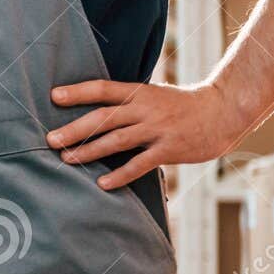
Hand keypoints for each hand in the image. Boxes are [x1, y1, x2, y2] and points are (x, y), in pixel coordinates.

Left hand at [46, 80, 245, 189]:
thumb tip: (93, 107)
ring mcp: (157, 129)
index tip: (53, 96)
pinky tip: (103, 184)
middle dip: (74, 129)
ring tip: (67, 159)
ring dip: (90, 151)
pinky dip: (121, 175)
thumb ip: (127, 101)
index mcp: (139, 92)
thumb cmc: (182, 105)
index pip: (103, 89)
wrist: (223, 113)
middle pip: (103, 118)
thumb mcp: (154, 95)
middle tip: (50, 139)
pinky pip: (140, 164)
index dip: (78, 92)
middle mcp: (145, 109)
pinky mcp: (169, 149)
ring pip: (117, 140)